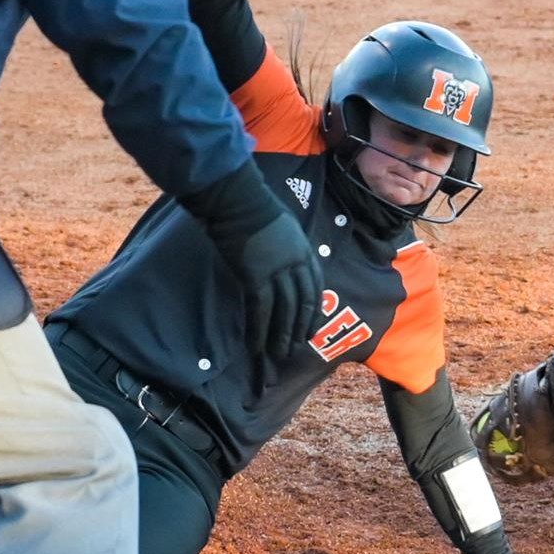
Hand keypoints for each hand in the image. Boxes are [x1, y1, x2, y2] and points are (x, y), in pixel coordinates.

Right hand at [218, 212, 321, 365]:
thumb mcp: (283, 225)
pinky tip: (255, 346)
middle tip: (295, 348)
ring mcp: (277, 271)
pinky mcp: (255, 277)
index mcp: (304, 249)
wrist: (238, 199)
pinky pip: (260, 310)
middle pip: (303, 302)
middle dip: (300, 328)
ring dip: (281, 336)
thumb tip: (282, 262)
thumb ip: (287, 246)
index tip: (311, 328)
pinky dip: (258, 330)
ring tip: (278, 354)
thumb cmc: (254, 205)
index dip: (314, 311)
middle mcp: (295, 263)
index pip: (315, 286)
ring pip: (284, 311)